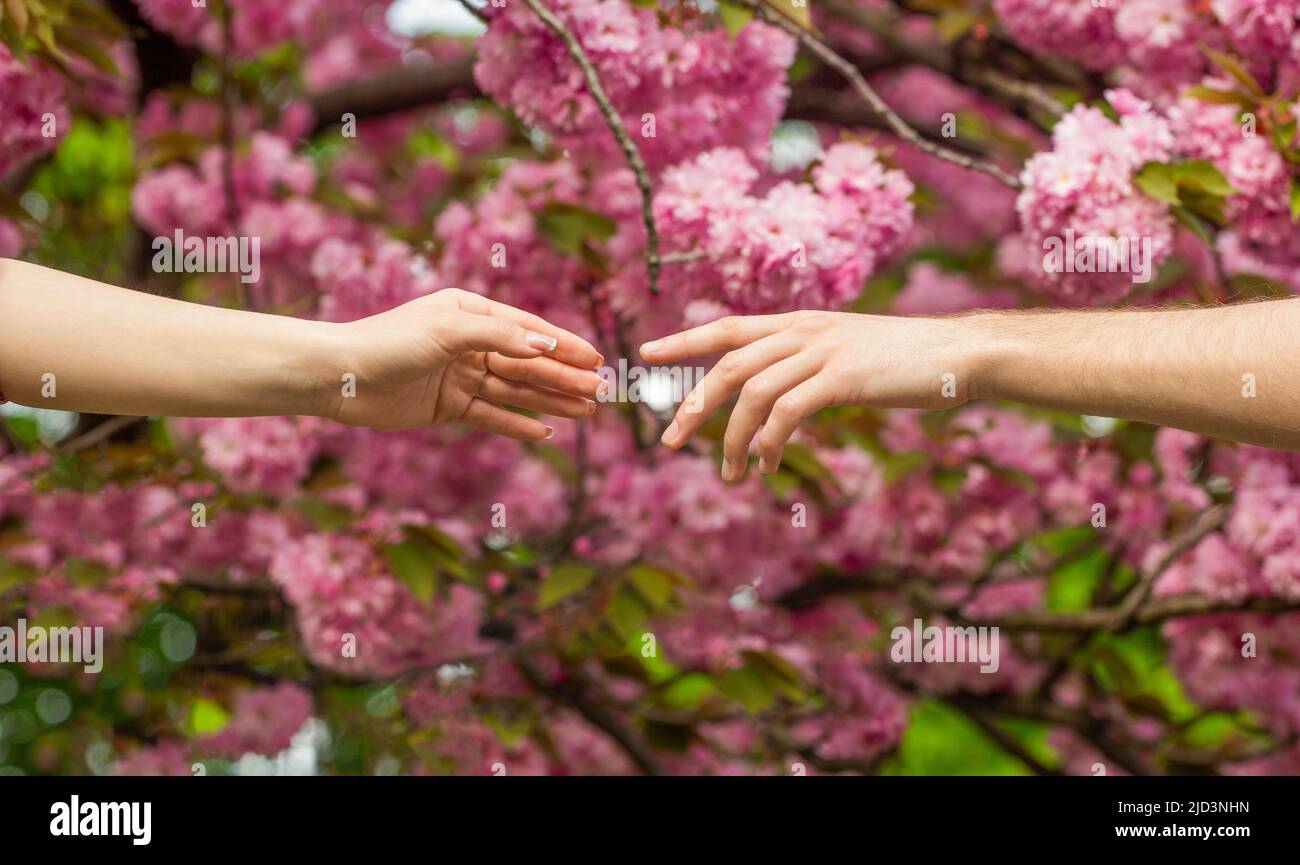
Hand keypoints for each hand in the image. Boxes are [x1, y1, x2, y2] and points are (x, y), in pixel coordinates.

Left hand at [330, 288, 604, 437]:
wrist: (341, 376)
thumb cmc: (389, 342)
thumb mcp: (449, 332)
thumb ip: (501, 337)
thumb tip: (547, 344)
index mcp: (470, 313)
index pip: (528, 330)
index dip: (564, 345)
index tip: (597, 360)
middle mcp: (468, 343)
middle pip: (527, 363)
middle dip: (564, 377)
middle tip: (601, 393)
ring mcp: (459, 376)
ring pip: (515, 390)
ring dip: (550, 400)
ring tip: (585, 412)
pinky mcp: (447, 406)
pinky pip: (492, 415)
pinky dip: (518, 423)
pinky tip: (546, 431)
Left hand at [641, 311, 979, 479]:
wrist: (959, 355)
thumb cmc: (908, 362)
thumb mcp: (849, 354)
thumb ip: (811, 367)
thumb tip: (782, 400)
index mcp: (800, 322)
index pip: (728, 327)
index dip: (684, 339)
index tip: (647, 353)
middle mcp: (804, 330)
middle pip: (728, 362)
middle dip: (693, 403)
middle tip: (668, 440)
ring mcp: (822, 351)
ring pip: (752, 391)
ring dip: (732, 437)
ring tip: (728, 474)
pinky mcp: (841, 377)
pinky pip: (786, 412)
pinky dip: (768, 443)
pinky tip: (765, 466)